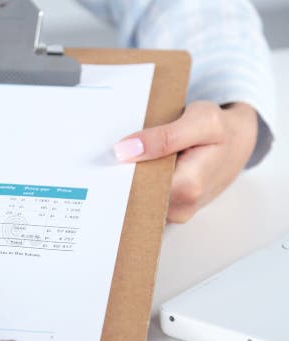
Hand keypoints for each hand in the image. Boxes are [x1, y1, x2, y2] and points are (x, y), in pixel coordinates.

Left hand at [113, 101, 258, 222]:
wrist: (239, 142)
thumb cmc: (222, 130)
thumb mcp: (200, 121)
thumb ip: (165, 137)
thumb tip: (125, 151)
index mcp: (187, 189)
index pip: (136, 190)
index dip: (120, 174)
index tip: (108, 160)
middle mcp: (181, 208)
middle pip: (135, 197)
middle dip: (122, 178)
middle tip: (114, 155)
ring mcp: (176, 212)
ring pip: (138, 200)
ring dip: (129, 181)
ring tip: (128, 158)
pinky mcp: (172, 210)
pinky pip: (145, 200)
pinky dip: (138, 183)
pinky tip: (138, 166)